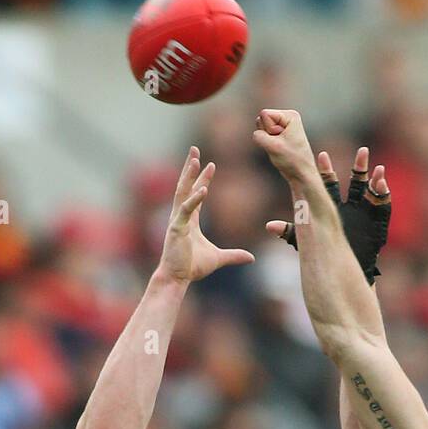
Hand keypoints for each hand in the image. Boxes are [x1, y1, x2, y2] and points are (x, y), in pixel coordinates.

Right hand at [157, 147, 254, 283]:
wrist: (177, 279)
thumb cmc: (192, 267)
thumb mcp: (219, 258)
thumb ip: (234, 255)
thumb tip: (251, 257)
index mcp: (190, 220)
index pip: (197, 193)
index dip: (203, 178)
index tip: (211, 164)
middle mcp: (181, 216)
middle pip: (186, 185)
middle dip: (190, 167)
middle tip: (195, 149)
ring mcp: (177, 220)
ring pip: (183, 192)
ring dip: (189, 175)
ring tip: (194, 159)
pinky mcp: (176, 228)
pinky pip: (186, 210)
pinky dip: (194, 198)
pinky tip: (203, 188)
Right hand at [252, 108, 313, 180]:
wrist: (301, 175)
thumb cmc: (292, 160)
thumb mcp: (272, 146)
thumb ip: (258, 135)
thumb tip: (256, 133)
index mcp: (291, 115)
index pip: (264, 114)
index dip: (269, 130)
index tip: (283, 141)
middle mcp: (287, 118)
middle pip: (261, 119)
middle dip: (267, 134)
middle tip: (281, 145)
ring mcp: (282, 126)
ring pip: (261, 128)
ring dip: (267, 140)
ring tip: (280, 148)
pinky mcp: (278, 135)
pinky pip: (263, 135)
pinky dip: (267, 144)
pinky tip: (278, 150)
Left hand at [266, 147, 390, 281]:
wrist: (343, 272)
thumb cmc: (324, 257)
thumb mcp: (306, 242)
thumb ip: (289, 232)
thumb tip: (269, 226)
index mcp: (333, 207)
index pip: (330, 184)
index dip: (327, 170)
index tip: (322, 155)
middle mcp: (350, 206)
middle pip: (355, 181)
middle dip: (359, 167)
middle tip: (362, 151)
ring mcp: (364, 214)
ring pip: (371, 191)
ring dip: (374, 178)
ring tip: (377, 168)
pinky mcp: (377, 224)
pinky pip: (383, 206)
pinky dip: (384, 195)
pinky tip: (383, 184)